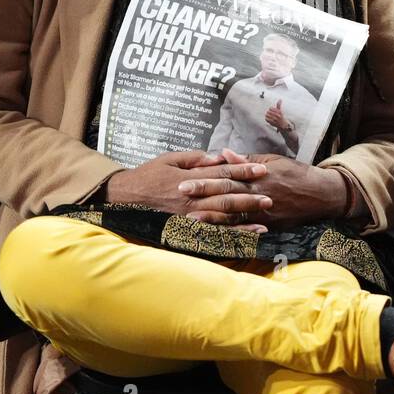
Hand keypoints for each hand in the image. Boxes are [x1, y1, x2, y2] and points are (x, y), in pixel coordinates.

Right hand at [105, 151, 271, 231]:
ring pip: (222, 217)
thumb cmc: (147, 176)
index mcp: (189, 178)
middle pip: (226, 196)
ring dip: (245, 217)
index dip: (242, 171)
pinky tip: (246, 236)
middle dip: (250, 195)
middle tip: (270, 195)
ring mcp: (188, 217)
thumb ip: (195, 158)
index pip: (221, 173)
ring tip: (265, 216)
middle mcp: (191, 198)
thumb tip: (218, 157)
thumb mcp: (169, 159)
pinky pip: (211, 234)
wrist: (123, 199)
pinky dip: (230, 235)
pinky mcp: (185, 231)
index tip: (261, 170)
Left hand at [177, 148, 345, 229]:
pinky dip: (229, 233)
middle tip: (179, 195)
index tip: (184, 180)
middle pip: (225, 195)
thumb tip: (223, 154)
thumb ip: (246, 159)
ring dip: (210, 217)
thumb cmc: (295, 173)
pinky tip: (214, 236)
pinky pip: (245, 230)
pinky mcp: (269, 225)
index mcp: (257, 176)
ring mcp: (263, 213)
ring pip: (232, 216)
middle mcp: (258, 194)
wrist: (321, 194)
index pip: (226, 177)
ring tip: (189, 219)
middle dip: (202, 195)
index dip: (204, 178)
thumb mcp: (272, 160)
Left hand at [264, 100, 289, 131]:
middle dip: (268, 112)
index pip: (271, 108)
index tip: (271, 109)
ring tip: (268, 115)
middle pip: (268, 111)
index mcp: (279, 112)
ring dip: (267, 115)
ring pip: (267, 115)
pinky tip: (268, 118)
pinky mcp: (272, 123)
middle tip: (269, 112)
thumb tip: (280, 99)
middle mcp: (277, 116)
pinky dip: (266, 118)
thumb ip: (279, 105)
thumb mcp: (280, 110)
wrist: (283, 125)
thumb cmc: (281, 116)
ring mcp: (274, 120)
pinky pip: (266, 119)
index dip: (270, 108)